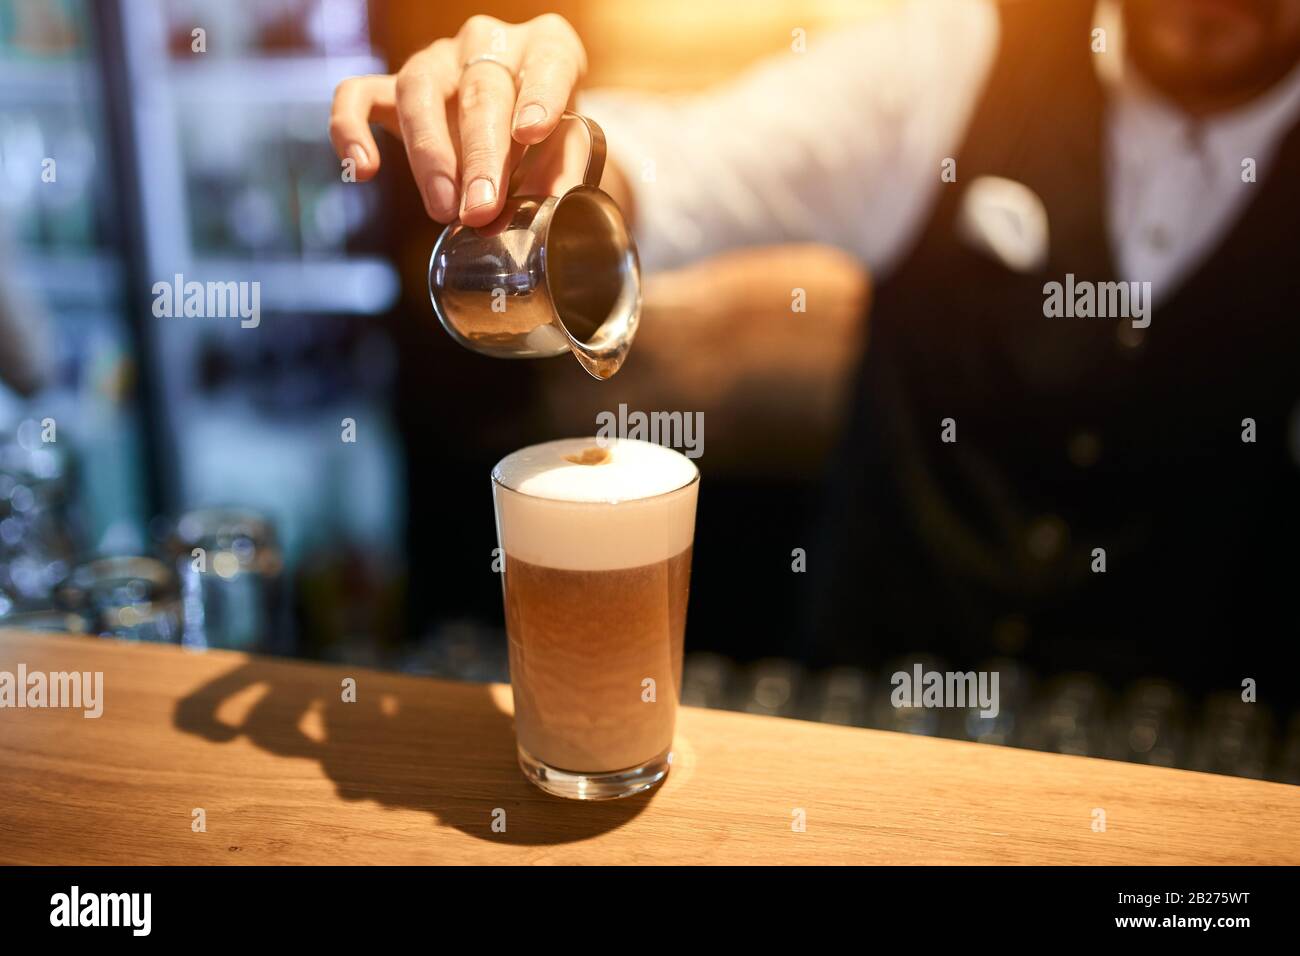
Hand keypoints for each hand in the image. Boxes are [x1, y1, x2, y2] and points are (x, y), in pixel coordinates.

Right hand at [329, 14, 587, 226]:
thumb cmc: (550, 139)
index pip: (547, 64)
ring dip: (430, 154)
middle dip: (481, 157)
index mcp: (547, 47)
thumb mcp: (569, 151)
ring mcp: (437, 62)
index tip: (531, 132)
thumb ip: (561, 172)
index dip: (539, 97)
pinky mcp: (393, 87)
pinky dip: (351, 128)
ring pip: (419, 90)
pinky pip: (357, 94)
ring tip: (443, 208)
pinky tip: (362, 169)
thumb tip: (549, 210)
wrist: (519, 133)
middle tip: (481, 209)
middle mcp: (488, 44)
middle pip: (480, 91)